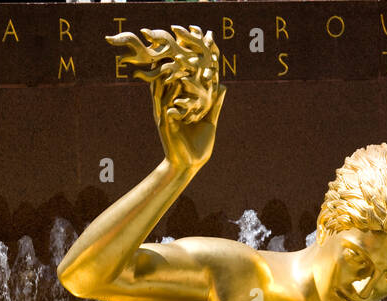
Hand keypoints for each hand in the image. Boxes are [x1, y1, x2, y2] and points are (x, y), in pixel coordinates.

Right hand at [108, 27, 225, 170]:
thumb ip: (215, 105)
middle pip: (171, 84)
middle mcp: (172, 108)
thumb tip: (223, 87)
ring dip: (166, 76)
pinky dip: (167, 94)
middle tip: (175, 47)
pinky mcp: (165, 124)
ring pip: (164, 91)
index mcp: (182, 106)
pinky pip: (164, 105)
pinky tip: (169, 82)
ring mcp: (166, 115)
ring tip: (168, 58)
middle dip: (172, 67)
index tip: (191, 51)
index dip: (187, 68)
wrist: (189, 166)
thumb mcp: (210, 122)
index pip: (183, 83)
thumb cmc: (198, 147)